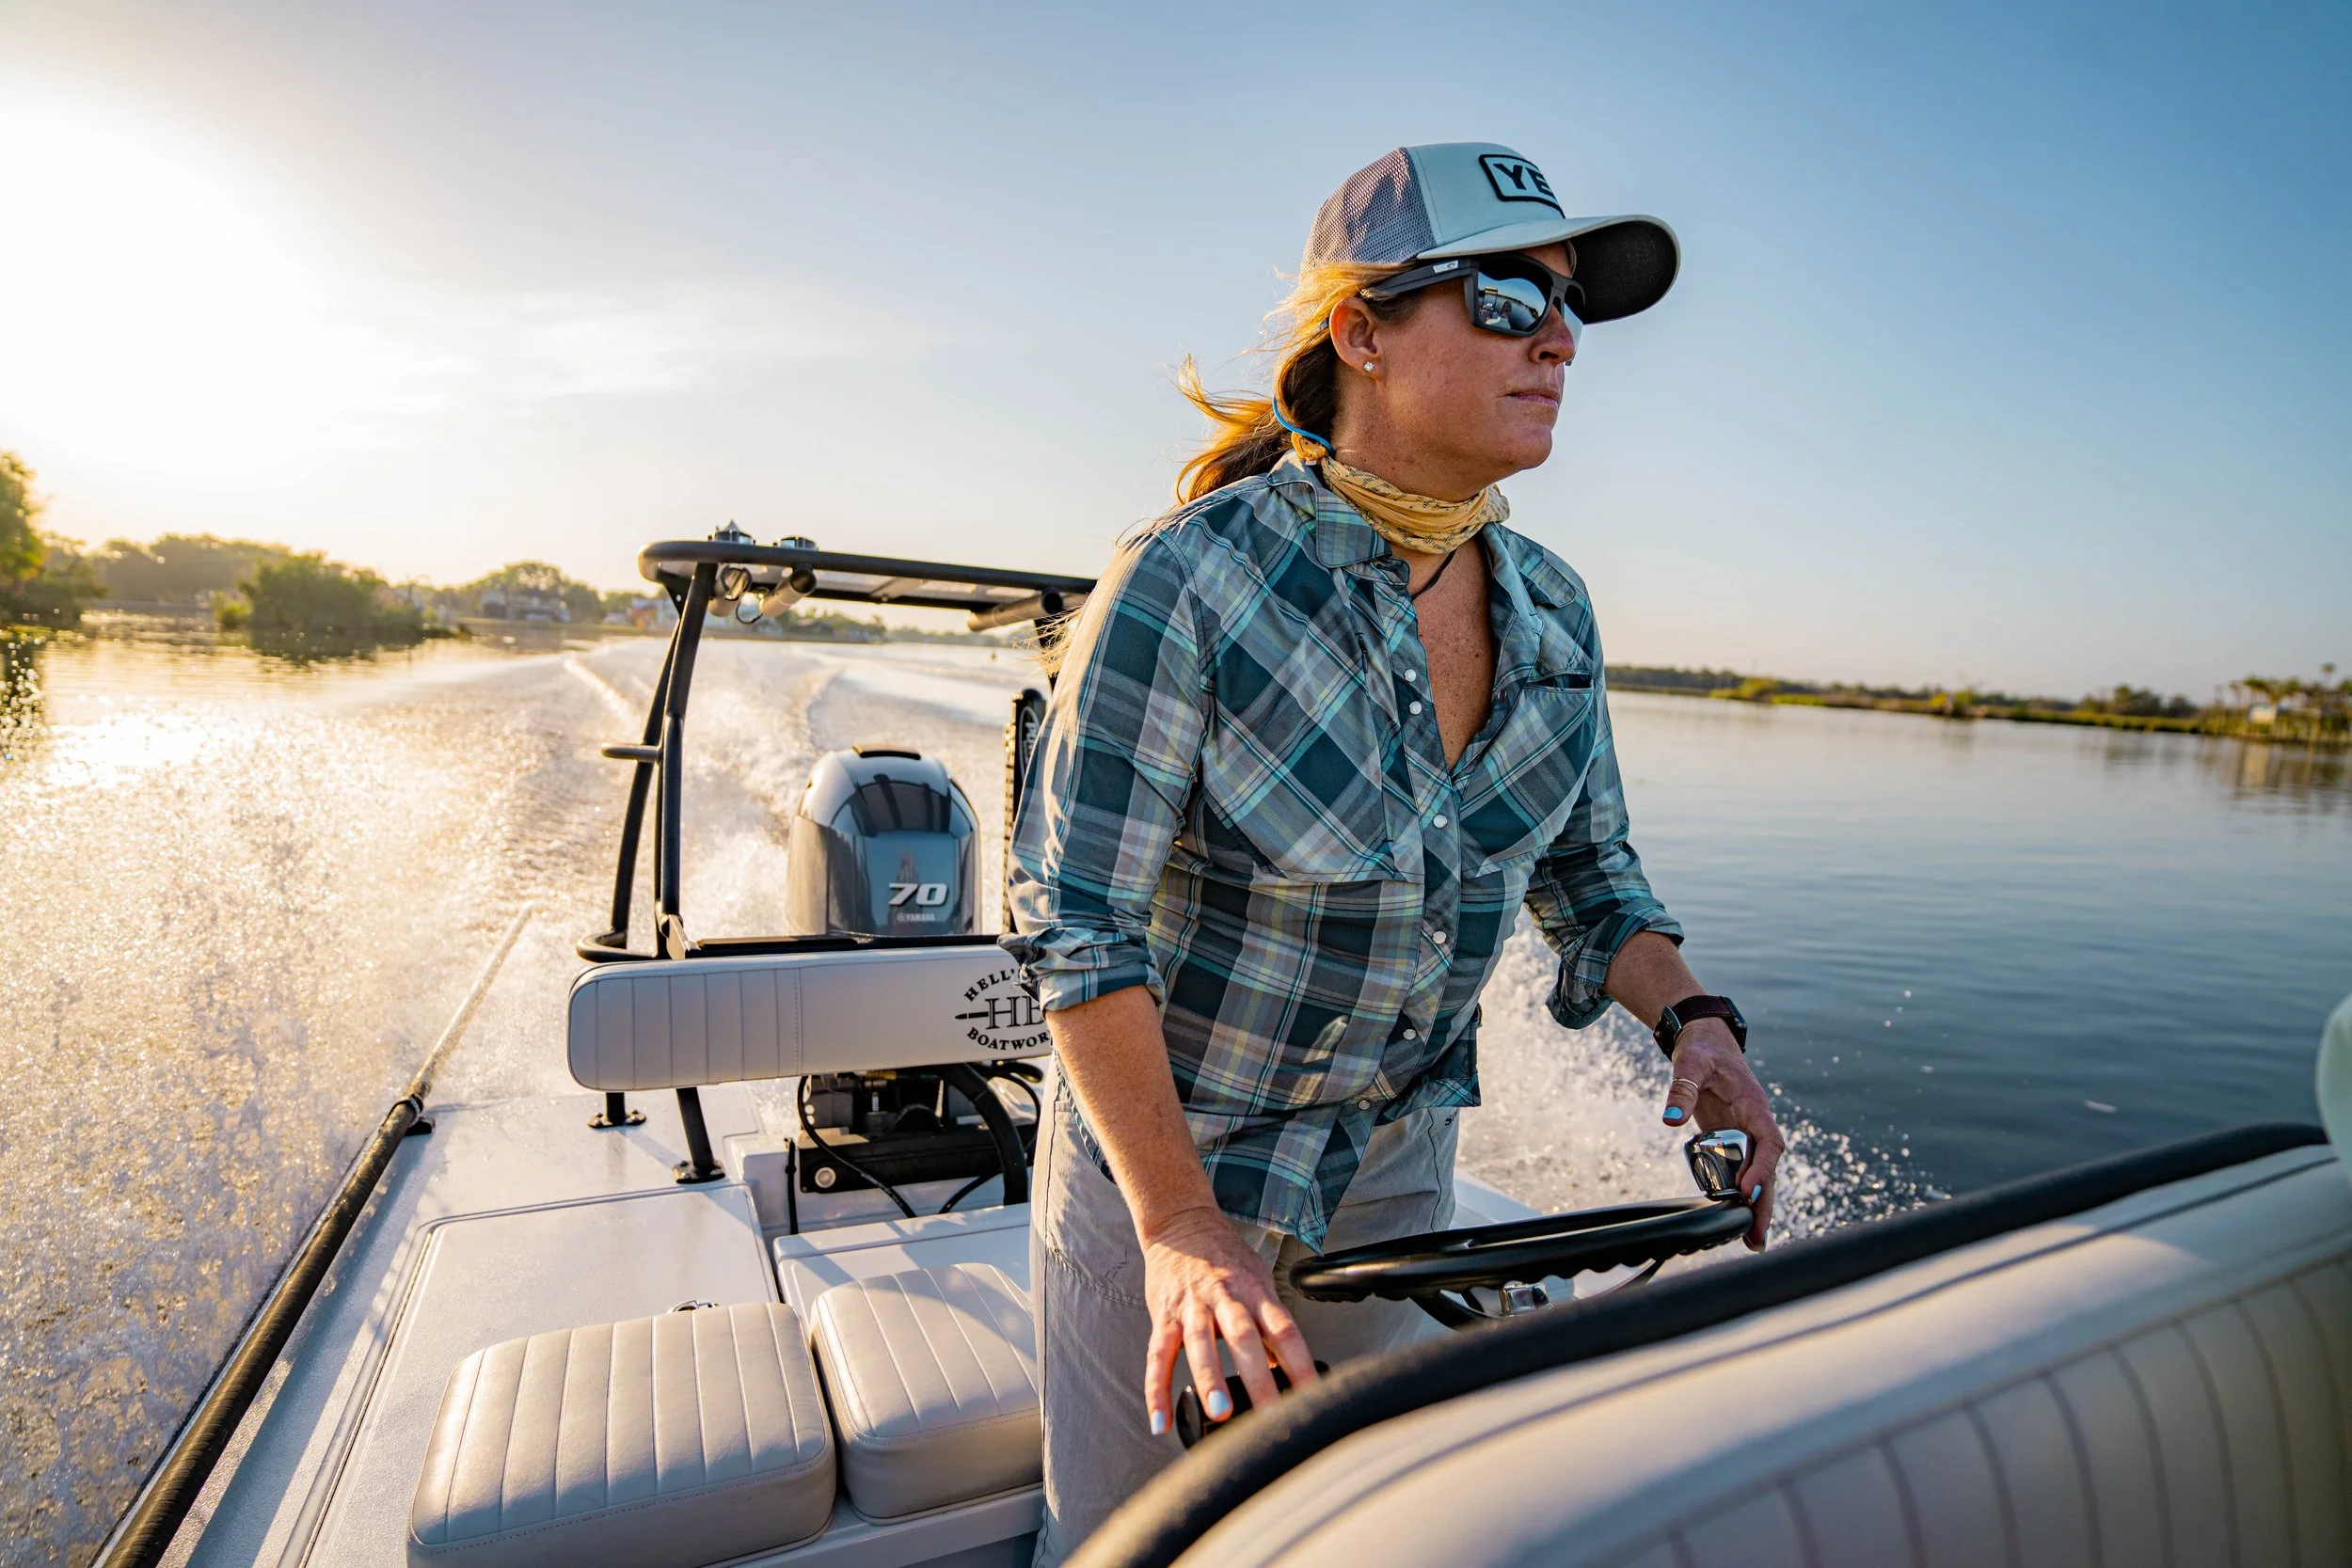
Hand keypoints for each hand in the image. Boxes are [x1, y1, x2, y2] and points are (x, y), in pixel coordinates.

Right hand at [1139, 1204, 1318, 1435]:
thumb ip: (1271, 1323)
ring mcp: (1192, 1305)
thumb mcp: (1257, 1281)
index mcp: (1256, 1292)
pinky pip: (1158, 1354)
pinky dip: (1156, 1388)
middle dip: (1258, 1377)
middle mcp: (1226, 1297)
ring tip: (1218, 1412)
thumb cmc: (1224, 1257)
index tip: (1312, 1397)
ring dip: (1210, 1378)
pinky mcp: (1163, 1314)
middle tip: (1269, 1414)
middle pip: (1244, 1336)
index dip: (1301, 1363)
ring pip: (1200, 1342)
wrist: (1181, 1223)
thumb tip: (1288, 1367)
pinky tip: (1160, 1420)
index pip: (1284, 1329)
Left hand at [1660, 1021, 1785, 1249]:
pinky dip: (1741, 1194)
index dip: (1763, 1167)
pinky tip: (1735, 1218)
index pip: (1768, 1140)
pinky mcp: (1733, 1139)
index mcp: (1754, 1105)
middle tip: (1757, 1237)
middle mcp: (1756, 1123)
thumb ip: (1682, 1090)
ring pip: (1758, 1174)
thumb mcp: (1690, 1064)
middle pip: (1768, 1168)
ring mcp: (1746, 1133)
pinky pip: (1742, 1170)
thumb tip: (1670, 1119)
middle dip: (1765, 1203)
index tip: (1749, 1191)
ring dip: (1756, 1206)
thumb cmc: (1702, 1050)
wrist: (1706, 1040)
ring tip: (1751, 1241)